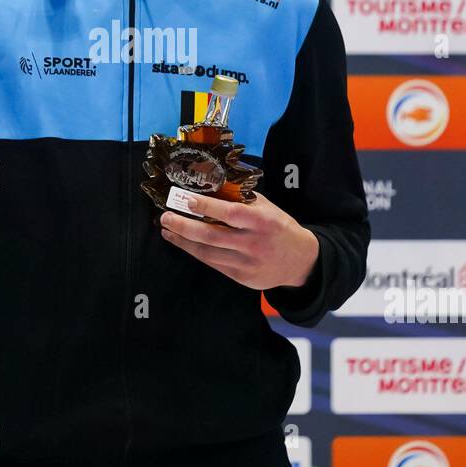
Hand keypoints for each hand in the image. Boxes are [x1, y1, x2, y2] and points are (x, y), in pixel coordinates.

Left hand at [159, 192, 318, 290]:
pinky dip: (196, 253)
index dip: (206, 207)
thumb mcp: (267, 208)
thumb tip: (209, 188)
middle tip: (165, 218)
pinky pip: (214, 264)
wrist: (301, 261)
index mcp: (262, 222)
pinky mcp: (242, 278)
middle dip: (184, 227)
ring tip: (167, 231)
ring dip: (184, 242)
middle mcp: (254, 244)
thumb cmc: (280, 227)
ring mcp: (247, 264)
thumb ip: (241, 200)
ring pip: (208, 253)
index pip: (230, 213)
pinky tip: (185, 244)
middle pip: (212, 236)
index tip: (185, 200)